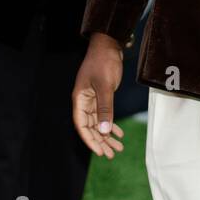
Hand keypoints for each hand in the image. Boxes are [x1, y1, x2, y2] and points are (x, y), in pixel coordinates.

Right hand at [72, 33, 126, 158]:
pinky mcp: (101, 96)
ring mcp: (92, 99)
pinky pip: (104, 115)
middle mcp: (84, 101)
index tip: (100, 152)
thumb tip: (104, 131)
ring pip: (98, 123)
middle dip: (100, 141)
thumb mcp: (105, 86)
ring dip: (107, 135)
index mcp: (80, 99)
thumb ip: (105, 109)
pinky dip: (111, 124)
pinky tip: (119, 134)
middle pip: (90, 127)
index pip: (82, 125)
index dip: (90, 139)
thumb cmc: (103, 62)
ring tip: (118, 148)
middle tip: (111, 155)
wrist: (109, 45)